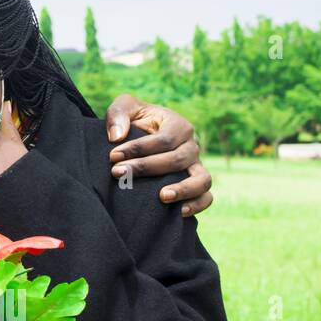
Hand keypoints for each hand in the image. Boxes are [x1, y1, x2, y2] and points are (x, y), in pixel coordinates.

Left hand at [105, 94, 213, 216]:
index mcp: (177, 124)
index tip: (113, 156)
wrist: (138, 136)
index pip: (163, 139)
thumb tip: (116, 137)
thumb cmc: (132, 120)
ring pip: (202, 179)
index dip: (138, 149)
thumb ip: (118, 115)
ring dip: (183, 189)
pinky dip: (198, 205)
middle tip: (118, 173)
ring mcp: (196, 166)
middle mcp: (191, 145)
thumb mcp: (124, 108)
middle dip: (146, 168)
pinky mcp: (196, 183)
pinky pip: (207, 196)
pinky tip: (179, 212)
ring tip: (161, 197)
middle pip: (177, 160)